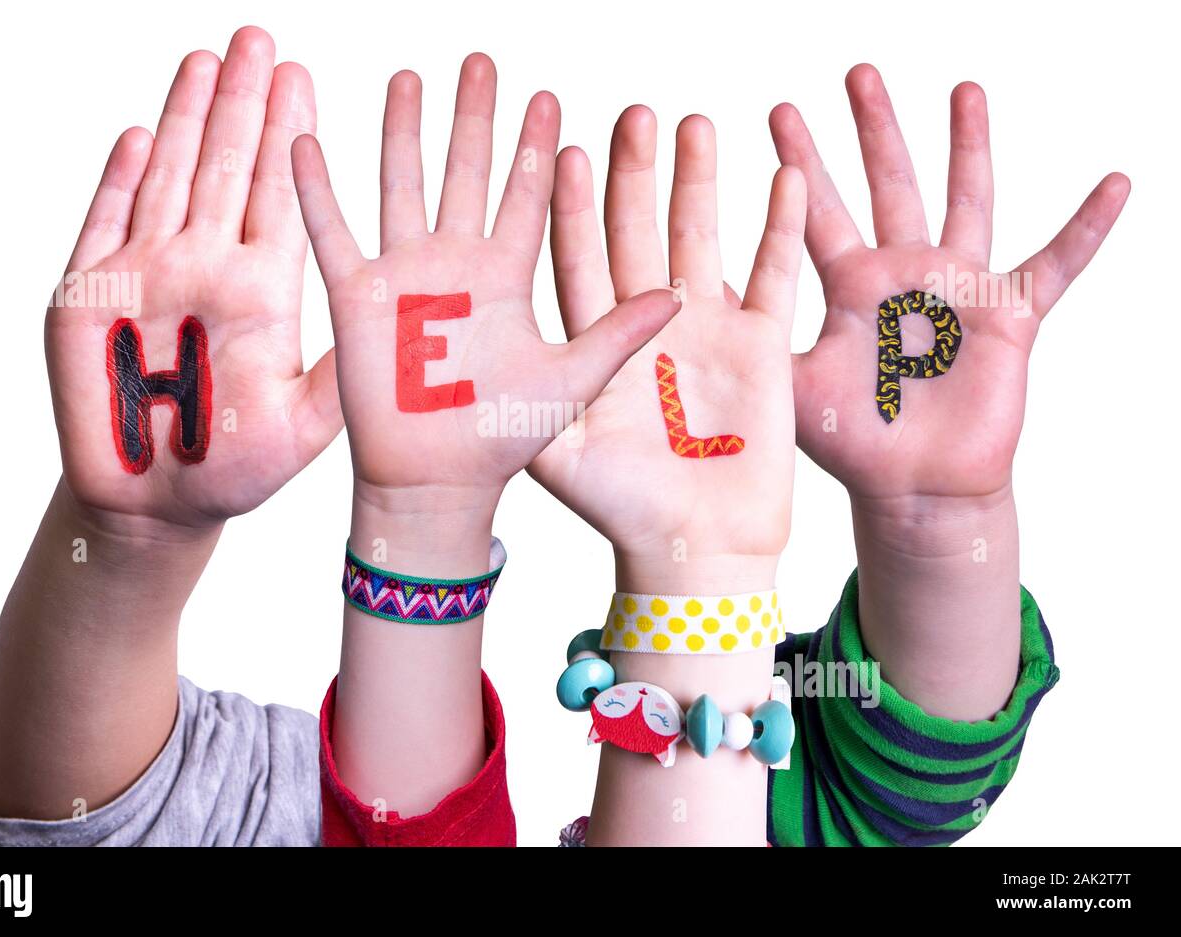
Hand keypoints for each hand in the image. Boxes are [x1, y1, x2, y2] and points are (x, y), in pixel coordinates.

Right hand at [48, 27, 341, 529]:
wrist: (155, 505)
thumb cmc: (234, 471)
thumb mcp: (304, 428)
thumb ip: (341, 375)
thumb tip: (391, 321)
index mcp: (263, 291)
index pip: (278, 197)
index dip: (287, 137)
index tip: (301, 77)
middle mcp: (209, 269)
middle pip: (226, 169)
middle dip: (242, 104)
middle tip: (259, 38)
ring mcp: (149, 275)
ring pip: (170, 180)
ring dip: (186, 119)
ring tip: (206, 60)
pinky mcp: (91, 296)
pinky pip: (107, 224)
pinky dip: (120, 180)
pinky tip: (139, 133)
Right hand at [291, 55, 677, 522]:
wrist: (439, 480)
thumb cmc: (503, 439)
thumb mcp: (574, 380)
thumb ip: (621, 333)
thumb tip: (680, 293)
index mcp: (506, 279)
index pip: (525, 197)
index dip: (535, 148)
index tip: (548, 97)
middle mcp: (456, 266)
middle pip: (466, 173)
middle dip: (474, 118)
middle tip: (482, 62)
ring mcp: (404, 276)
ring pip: (403, 184)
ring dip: (405, 131)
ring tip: (410, 77)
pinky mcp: (356, 298)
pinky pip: (332, 233)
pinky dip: (316, 190)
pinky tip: (306, 142)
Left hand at [529, 107, 805, 589]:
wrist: (699, 549)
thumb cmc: (624, 510)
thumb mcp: (561, 453)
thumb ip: (531, 395)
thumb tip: (478, 348)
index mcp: (594, 345)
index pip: (578, 259)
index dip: (570, 207)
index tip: (560, 151)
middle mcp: (649, 327)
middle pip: (636, 234)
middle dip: (633, 175)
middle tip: (632, 115)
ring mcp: (708, 330)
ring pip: (700, 239)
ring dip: (697, 182)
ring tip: (692, 125)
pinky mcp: (762, 346)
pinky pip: (775, 275)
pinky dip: (782, 229)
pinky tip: (784, 178)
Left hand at [771, 65, 1128, 502]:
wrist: (913, 488)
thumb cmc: (849, 442)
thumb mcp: (787, 385)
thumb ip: (750, 342)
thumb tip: (677, 314)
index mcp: (848, 286)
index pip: (816, 211)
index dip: (798, 163)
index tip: (775, 110)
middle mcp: (902, 275)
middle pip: (887, 185)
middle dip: (871, 131)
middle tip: (855, 71)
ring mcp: (957, 290)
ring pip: (964, 201)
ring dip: (967, 147)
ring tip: (964, 89)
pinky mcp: (1008, 318)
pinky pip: (1055, 266)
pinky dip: (1086, 230)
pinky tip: (1116, 185)